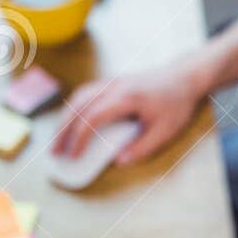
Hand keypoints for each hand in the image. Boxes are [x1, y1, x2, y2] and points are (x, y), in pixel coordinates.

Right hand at [52, 59, 210, 164]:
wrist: (184, 76)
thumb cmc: (177, 103)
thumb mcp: (165, 131)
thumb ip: (142, 148)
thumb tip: (118, 161)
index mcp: (126, 98)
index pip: (93, 117)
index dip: (80, 137)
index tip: (74, 155)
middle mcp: (114, 86)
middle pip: (78, 105)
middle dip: (62, 129)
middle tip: (53, 151)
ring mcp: (111, 82)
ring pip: (78, 97)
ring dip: (64, 118)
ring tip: (58, 139)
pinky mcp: (112, 82)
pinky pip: (85, 93)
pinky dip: (74, 108)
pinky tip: (71, 122)